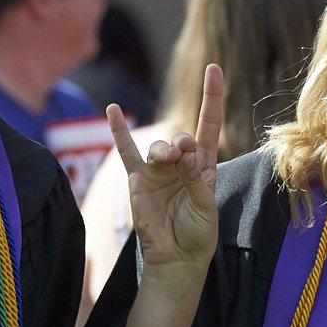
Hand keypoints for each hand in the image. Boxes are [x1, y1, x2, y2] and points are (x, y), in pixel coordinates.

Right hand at [113, 63, 222, 281]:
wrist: (177, 257)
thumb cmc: (198, 233)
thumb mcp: (205, 204)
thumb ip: (194, 176)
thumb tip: (184, 149)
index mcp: (204, 166)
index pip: (209, 124)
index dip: (212, 97)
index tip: (213, 69)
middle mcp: (181, 163)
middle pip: (182, 138)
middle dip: (184, 143)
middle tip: (185, 154)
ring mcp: (158, 170)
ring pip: (158, 147)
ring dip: (164, 150)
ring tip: (168, 159)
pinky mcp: (138, 181)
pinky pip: (126, 152)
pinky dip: (118, 132)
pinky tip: (113, 110)